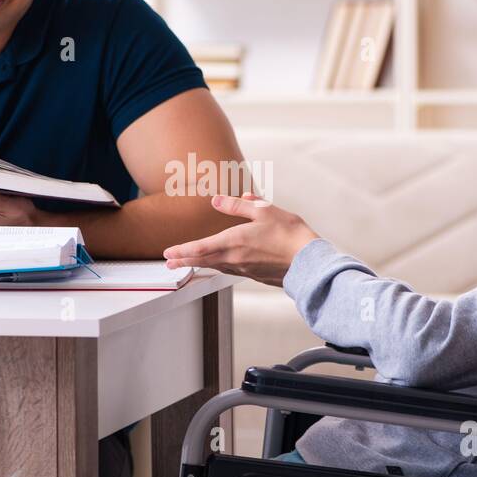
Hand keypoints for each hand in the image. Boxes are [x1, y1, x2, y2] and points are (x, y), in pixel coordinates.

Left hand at [163, 193, 318, 287]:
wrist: (309, 261)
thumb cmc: (290, 234)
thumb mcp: (264, 211)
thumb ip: (238, 205)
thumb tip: (216, 200)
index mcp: (234, 241)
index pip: (200, 247)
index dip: (182, 250)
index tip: (168, 253)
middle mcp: (235, 258)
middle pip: (203, 260)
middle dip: (184, 261)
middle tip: (169, 263)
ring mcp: (244, 269)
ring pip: (215, 266)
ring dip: (199, 264)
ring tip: (188, 263)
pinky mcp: (254, 275)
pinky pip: (229, 270)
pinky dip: (217, 266)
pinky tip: (218, 264)